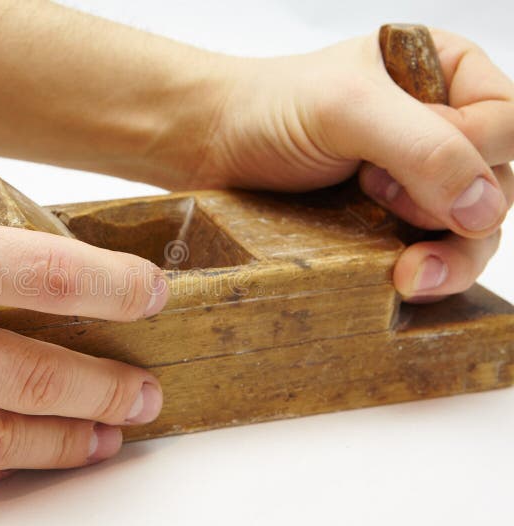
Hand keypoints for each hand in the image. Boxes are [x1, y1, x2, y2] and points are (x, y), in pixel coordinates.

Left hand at [187, 29, 512, 300]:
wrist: (210, 146)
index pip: (506, 122)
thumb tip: (487, 207)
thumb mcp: (347, 110)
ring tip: (409, 277)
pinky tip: (400, 281)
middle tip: (403, 225)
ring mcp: (414, 180)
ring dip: (449, 258)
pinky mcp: (387, 222)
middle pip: (496, 183)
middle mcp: (438, 127)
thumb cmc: (270, 111)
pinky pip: (429, 252)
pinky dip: (422, 271)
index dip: (474, 154)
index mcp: (444, 74)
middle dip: (460, 216)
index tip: (396, 169)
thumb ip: (424, 147)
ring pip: (471, 229)